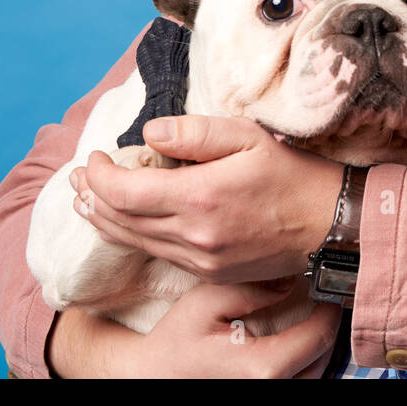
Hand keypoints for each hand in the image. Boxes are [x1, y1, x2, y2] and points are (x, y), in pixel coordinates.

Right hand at [47, 279, 341, 377]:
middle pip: (322, 357)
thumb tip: (289, 281)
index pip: (320, 336)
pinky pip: (300, 383)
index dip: (329, 308)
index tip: (326, 288)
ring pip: (315, 374)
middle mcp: (273, 392)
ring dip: (315, 346)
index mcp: (262, 368)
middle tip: (318, 298)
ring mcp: (269, 400)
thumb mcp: (205, 302)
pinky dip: (302, 362)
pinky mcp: (264, 399)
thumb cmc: (176, 341)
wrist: (151, 377)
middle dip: (324, 325)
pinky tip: (291, 342)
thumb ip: (249, 288)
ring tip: (306, 318)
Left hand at [71, 115, 346, 283]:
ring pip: (133, 242)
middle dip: (90, 196)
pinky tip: (125, 221)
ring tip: (86, 200)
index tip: (95, 156)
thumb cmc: (292, 174)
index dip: (99, 174)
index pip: (124, 192)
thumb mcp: (248, 138)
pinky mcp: (208, 272)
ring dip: (104, 219)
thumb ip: (195, 134)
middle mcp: (193, 235)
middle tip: (77, 177)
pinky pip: (157, 253)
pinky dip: (132, 235)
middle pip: (120, 220)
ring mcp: (199, 259)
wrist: (329, 225)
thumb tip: (149, 134)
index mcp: (199, 197)